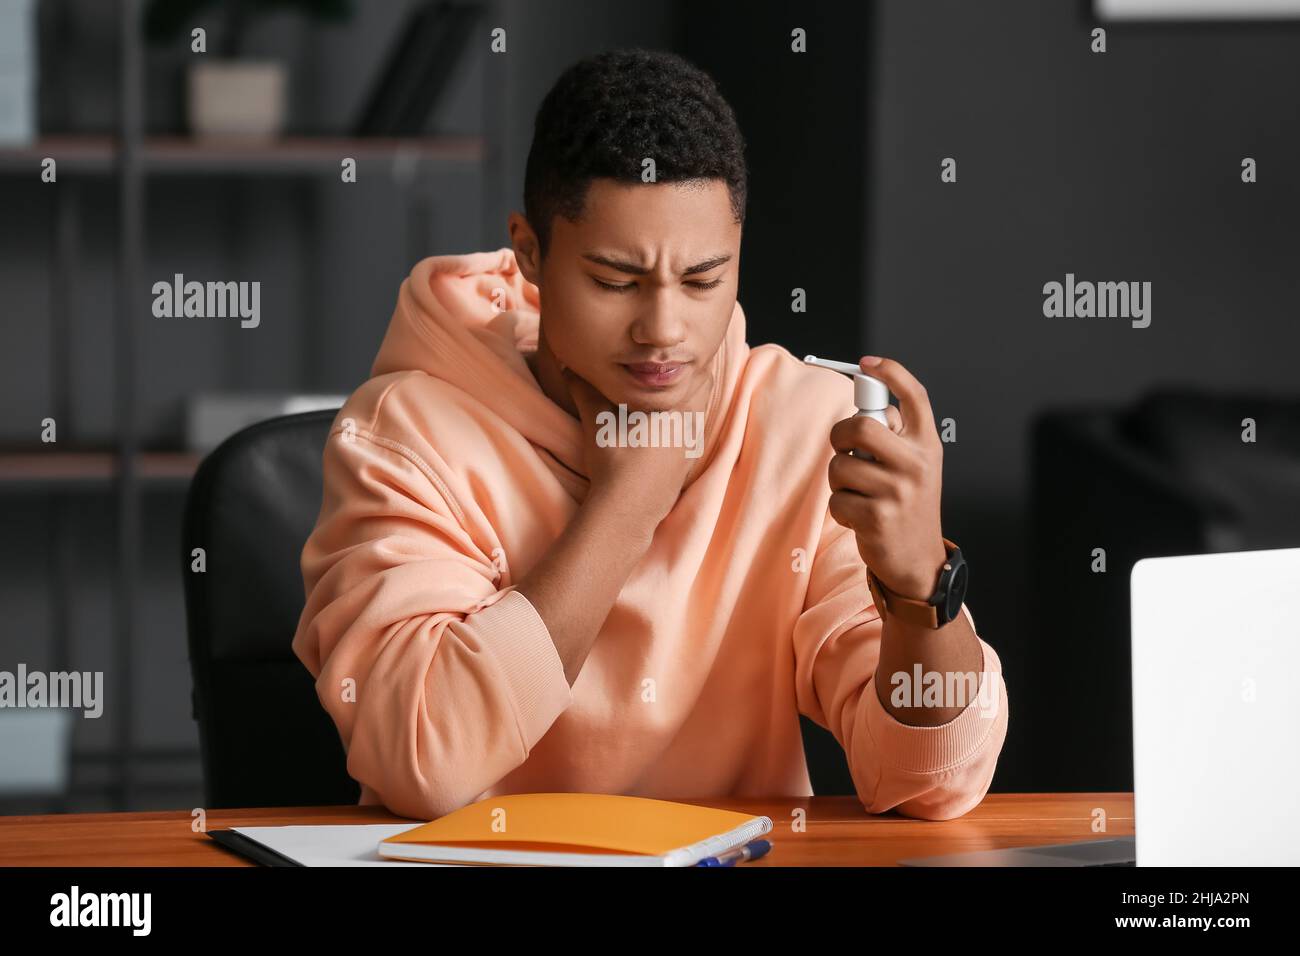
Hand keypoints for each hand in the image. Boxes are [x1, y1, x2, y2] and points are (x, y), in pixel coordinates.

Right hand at [563, 363, 714, 525]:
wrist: (627, 510)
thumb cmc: (615, 462)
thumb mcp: (597, 421)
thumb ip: (585, 390)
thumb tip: (569, 366)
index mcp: (678, 408)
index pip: (699, 371)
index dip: (685, 360)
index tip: (668, 354)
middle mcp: (692, 425)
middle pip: (703, 389)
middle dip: (687, 378)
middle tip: (663, 372)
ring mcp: (692, 446)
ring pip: (699, 412)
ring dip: (686, 401)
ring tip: (661, 397)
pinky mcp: (686, 464)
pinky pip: (693, 435)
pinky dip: (683, 425)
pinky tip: (661, 427)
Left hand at [825, 356, 947, 599]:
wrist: (918, 560)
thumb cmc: (907, 504)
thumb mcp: (914, 467)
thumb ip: (894, 438)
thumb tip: (863, 411)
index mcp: (927, 445)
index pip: (914, 397)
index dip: (891, 373)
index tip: (867, 364)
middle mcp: (917, 464)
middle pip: (861, 427)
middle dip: (839, 436)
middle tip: (843, 448)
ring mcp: (898, 492)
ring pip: (840, 466)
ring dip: (838, 480)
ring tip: (857, 493)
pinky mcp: (877, 518)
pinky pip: (837, 499)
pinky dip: (840, 508)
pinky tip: (859, 517)